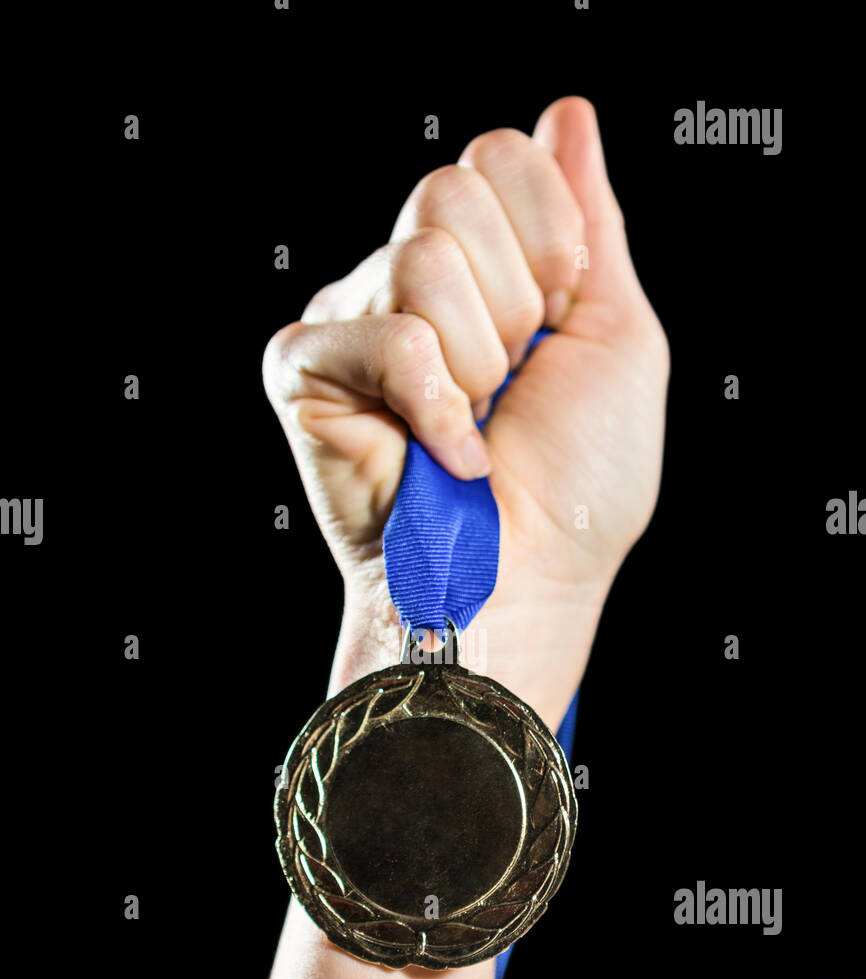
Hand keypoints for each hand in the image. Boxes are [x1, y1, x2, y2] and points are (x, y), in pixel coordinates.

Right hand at [263, 97, 668, 728]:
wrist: (530, 576)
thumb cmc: (578, 486)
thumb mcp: (617, 336)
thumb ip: (590, 220)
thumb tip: (566, 112)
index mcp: (483, 264)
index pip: (498, 157)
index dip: (550, 237)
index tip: (559, 321)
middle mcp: (409, 282)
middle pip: (453, 193)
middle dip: (513, 305)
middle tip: (507, 388)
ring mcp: (353, 322)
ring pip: (421, 260)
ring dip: (476, 364)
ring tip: (472, 425)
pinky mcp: (305, 369)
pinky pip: (386, 334)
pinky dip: (433, 404)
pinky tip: (439, 453)